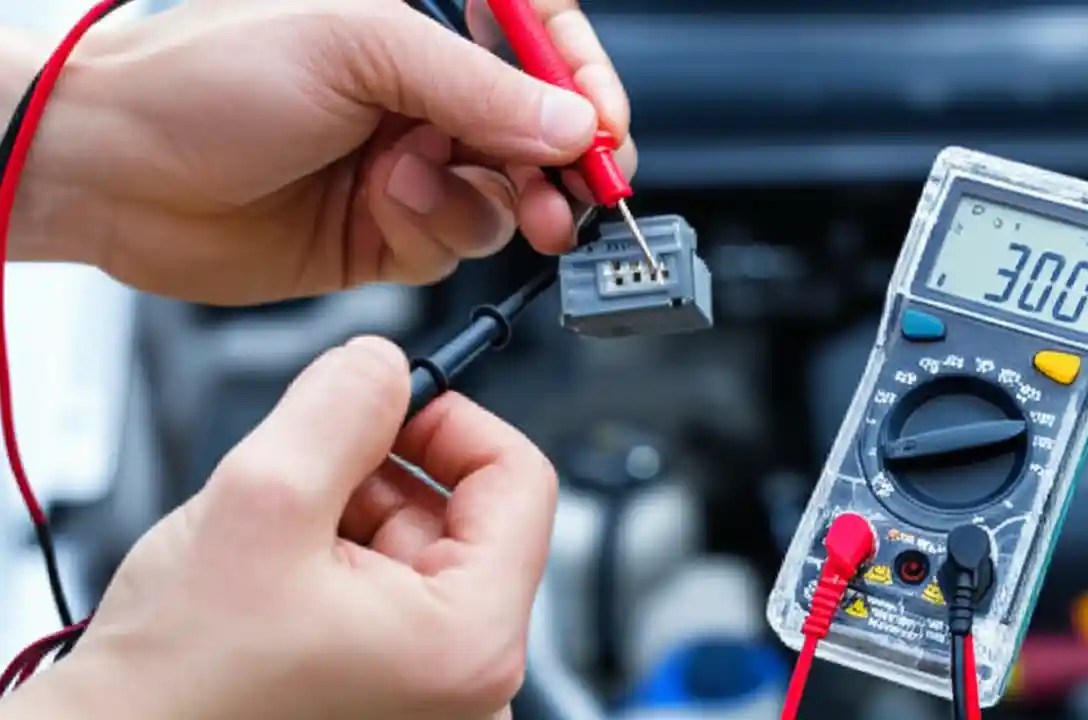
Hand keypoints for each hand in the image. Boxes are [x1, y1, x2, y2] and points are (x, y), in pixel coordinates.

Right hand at [0, 336, 557, 719]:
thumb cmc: (175, 690)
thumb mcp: (261, 502)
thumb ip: (340, 407)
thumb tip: (383, 364)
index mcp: (472, 643)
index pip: (522, 481)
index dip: (451, 422)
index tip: (389, 404)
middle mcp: (469, 682)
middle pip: (462, 513)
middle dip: (379, 472)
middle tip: (303, 468)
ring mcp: (429, 691)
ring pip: (415, 545)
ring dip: (346, 514)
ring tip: (269, 539)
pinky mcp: (388, 692)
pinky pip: (386, 589)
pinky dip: (333, 556)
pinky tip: (272, 573)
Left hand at [15, 0, 634, 304]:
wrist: (117, 172)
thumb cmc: (205, 79)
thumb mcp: (357, 48)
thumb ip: (477, 88)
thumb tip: (571, 123)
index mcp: (424, 21)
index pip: (543, 42)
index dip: (585, 84)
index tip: (605, 130)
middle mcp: (425, 92)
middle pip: (541, 131)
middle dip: (559, 167)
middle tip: (570, 198)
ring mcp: (412, 162)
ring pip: (505, 195)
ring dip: (479, 201)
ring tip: (420, 187)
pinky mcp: (390, 228)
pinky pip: (456, 241)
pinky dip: (433, 231)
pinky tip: (385, 209)